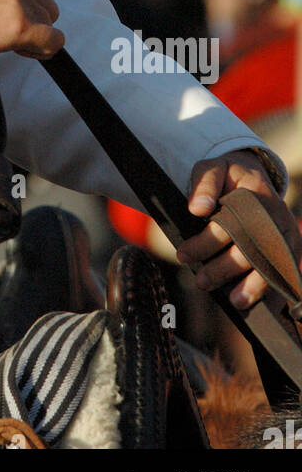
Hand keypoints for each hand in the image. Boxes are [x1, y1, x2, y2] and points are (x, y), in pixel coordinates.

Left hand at [177, 150, 301, 308]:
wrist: (252, 176)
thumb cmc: (229, 174)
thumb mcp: (213, 167)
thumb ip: (204, 183)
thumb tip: (197, 208)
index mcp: (256, 193)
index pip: (231, 222)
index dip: (208, 241)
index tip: (183, 254)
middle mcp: (275, 215)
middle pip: (251, 248)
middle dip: (225, 268)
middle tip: (201, 281)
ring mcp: (285, 233)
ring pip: (273, 264)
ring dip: (253, 285)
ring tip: (235, 301)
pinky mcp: (289, 248)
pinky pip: (285, 272)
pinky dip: (273, 288)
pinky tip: (262, 304)